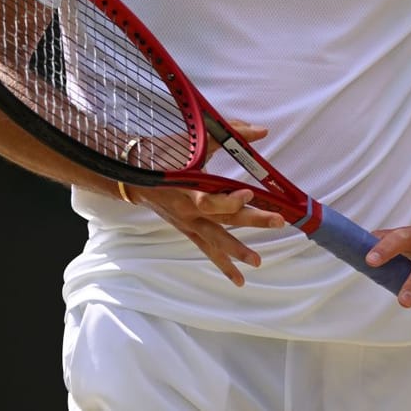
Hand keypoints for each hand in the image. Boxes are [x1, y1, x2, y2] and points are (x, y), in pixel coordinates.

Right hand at [122, 121, 286, 286]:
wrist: (131, 174)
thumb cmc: (163, 153)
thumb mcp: (193, 142)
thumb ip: (228, 133)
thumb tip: (261, 131)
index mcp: (185, 187)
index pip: (209, 199)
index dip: (229, 199)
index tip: (249, 194)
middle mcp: (187, 209)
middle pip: (222, 218)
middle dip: (252, 220)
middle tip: (279, 222)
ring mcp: (187, 222)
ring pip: (215, 239)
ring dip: (236, 251)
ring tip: (257, 262)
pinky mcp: (187, 230)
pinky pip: (207, 249)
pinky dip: (222, 264)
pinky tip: (239, 279)